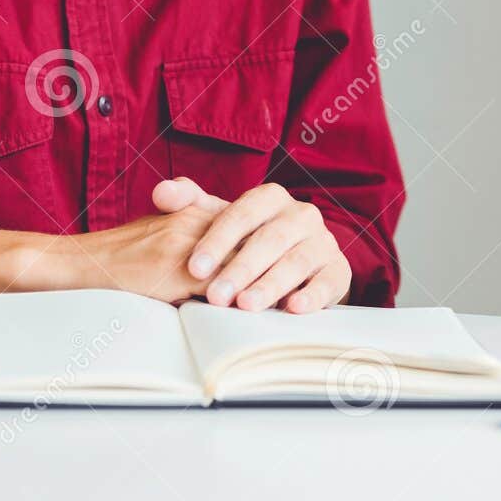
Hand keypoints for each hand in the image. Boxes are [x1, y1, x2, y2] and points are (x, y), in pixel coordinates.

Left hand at [162, 178, 351, 312]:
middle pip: (269, 239)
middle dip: (240, 269)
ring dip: (270, 284)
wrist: (299, 259)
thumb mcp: (220, 219)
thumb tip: (161, 193)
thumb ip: (189, 203)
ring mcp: (323, 241)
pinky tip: (292, 307)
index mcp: (270, 197)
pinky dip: (312, 295)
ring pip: (297, 261)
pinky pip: (327, 281)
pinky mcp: (339, 269)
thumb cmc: (250, 239)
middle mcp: (301, 214)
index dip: (218, 241)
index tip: (195, 268)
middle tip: (216, 296)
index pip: (241, 214)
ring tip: (246, 305)